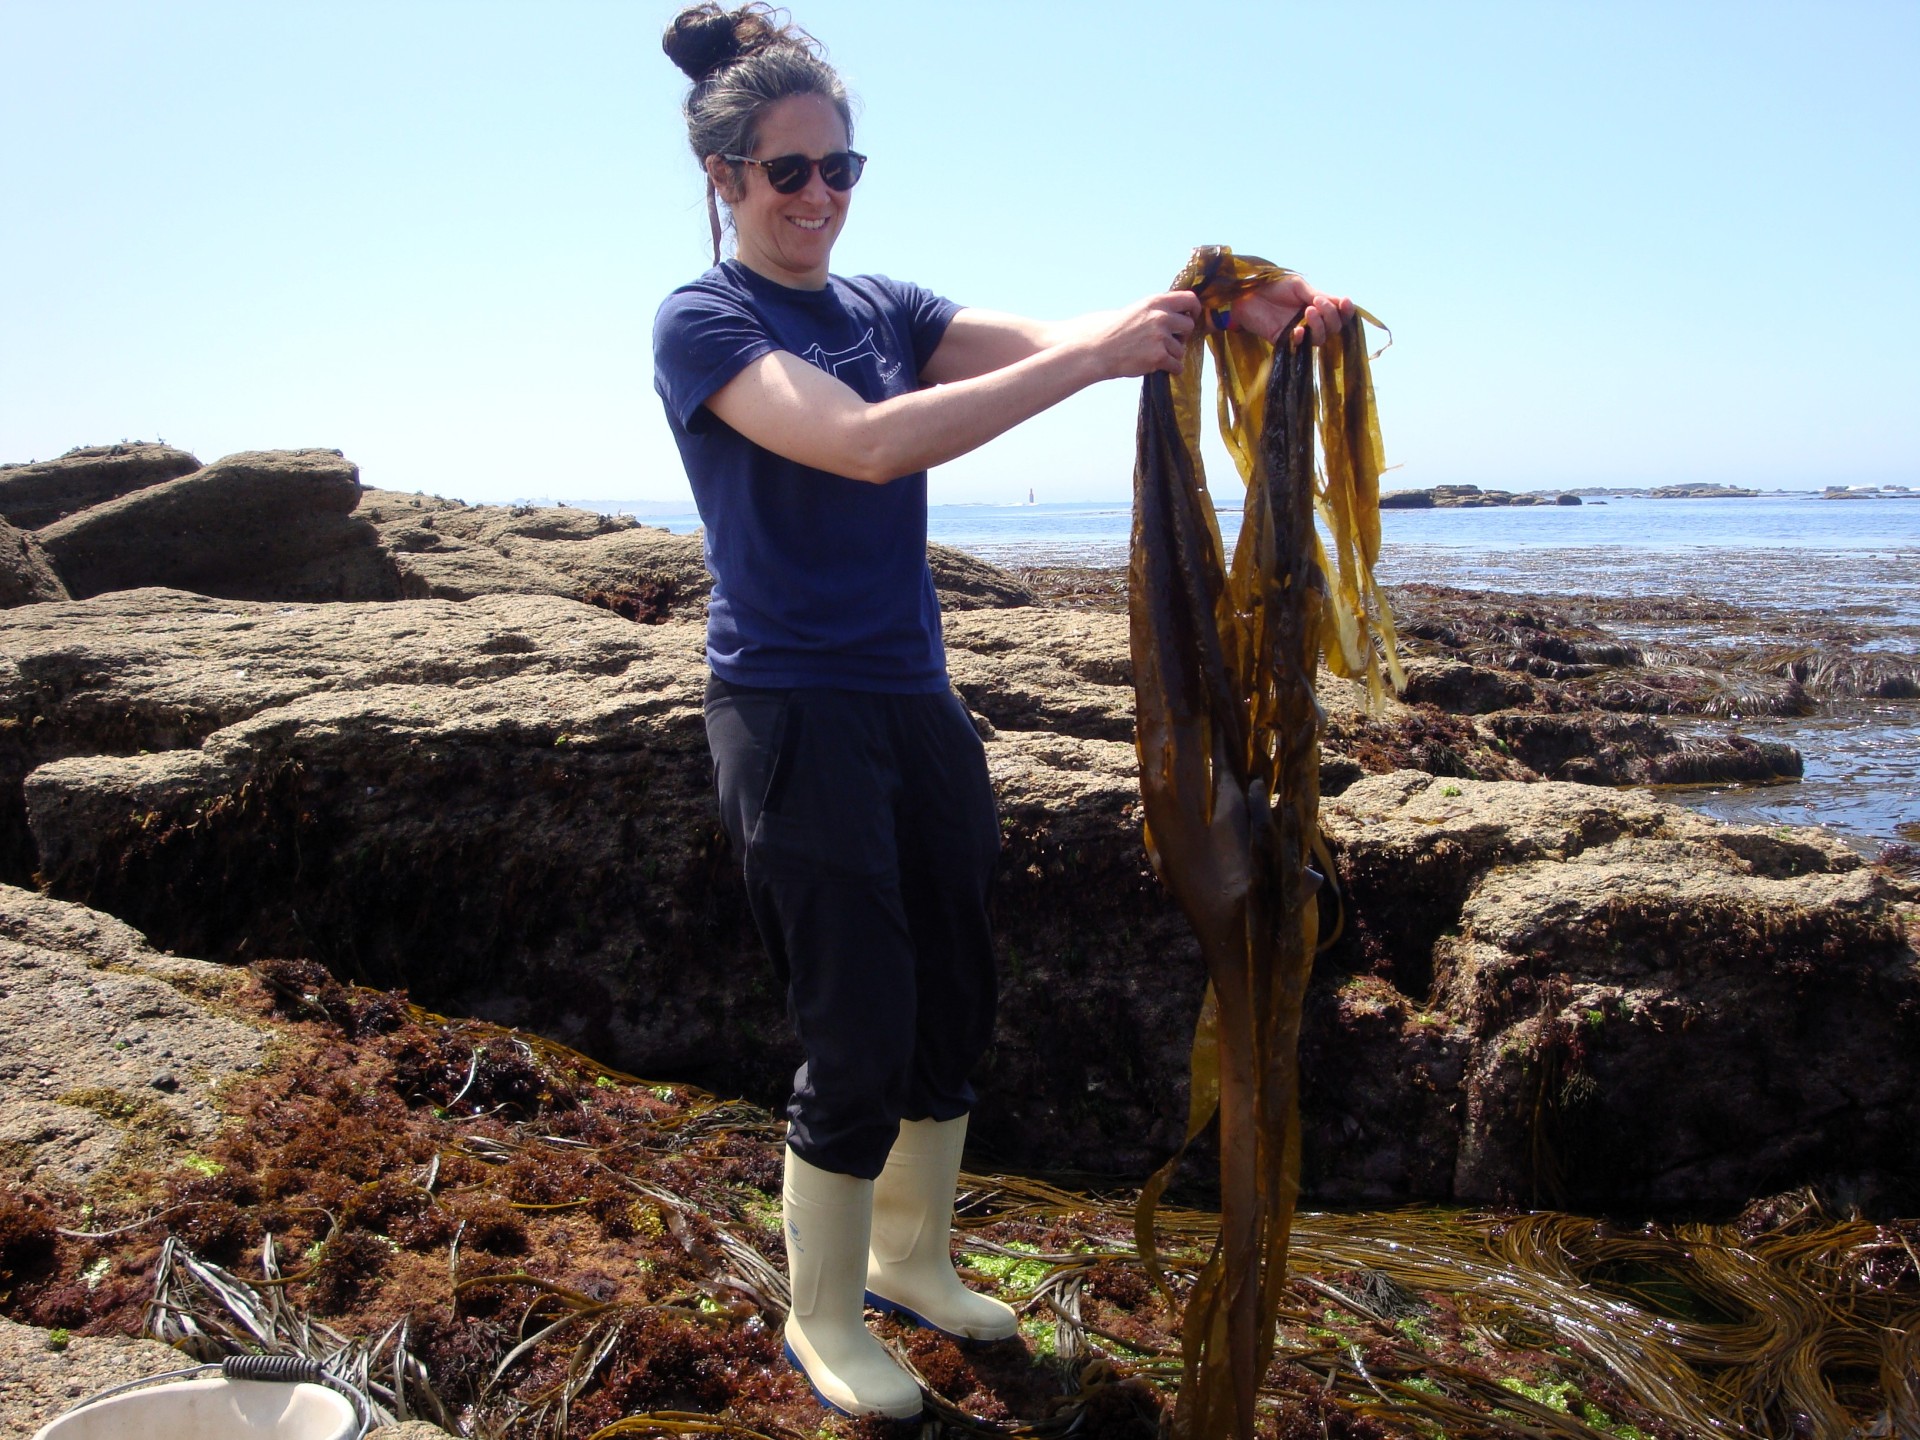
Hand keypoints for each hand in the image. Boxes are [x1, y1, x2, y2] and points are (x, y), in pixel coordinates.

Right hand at [1088, 291, 1202, 378]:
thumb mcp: (1139, 310)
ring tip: (1152, 353)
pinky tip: (1157, 365)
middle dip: (1181, 335)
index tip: (1191, 317)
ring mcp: (1160, 337)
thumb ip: (1160, 310)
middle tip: (1167, 341)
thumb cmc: (1117, 331)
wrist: (1098, 349)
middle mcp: (1160, 317)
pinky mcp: (1158, 357)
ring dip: (1171, 354)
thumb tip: (1184, 313)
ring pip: (1181, 349)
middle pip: (1189, 325)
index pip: (1189, 299)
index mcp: (1156, 302)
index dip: (1194, 309)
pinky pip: (1177, 365)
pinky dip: (1170, 368)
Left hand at [1227, 276, 1353, 347]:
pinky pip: (1299, 345)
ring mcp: (1299, 331)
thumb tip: (1339, 302)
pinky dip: (1301, 338)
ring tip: (1308, 310)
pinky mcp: (1283, 340)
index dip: (1346, 311)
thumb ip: (1316, 295)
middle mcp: (1311, 321)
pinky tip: (1297, 330)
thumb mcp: (1297, 286)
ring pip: (1320, 339)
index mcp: (1318, 306)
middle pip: (1334, 328)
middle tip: (1317, 302)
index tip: (1345, 301)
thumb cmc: (1272, 286)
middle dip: (1331, 316)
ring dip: (1319, 326)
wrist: (1247, 293)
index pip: (1340, 314)